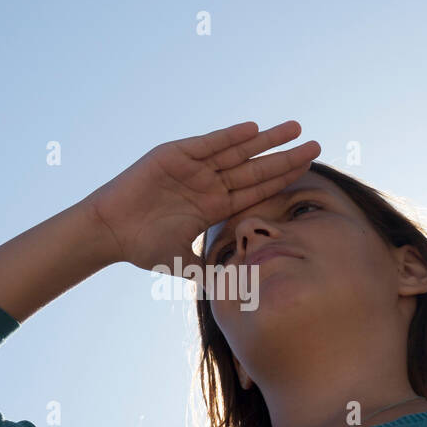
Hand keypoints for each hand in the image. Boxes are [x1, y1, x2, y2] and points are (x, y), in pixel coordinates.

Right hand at [86, 120, 320, 272]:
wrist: (109, 232)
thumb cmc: (143, 247)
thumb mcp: (184, 263)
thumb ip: (210, 275)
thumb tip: (234, 298)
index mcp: (214, 204)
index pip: (257, 190)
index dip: (283, 180)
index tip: (310, 172)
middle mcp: (209, 182)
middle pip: (256, 168)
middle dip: (286, 157)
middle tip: (317, 145)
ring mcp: (194, 167)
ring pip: (238, 151)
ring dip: (266, 140)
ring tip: (295, 127)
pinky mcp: (175, 155)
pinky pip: (208, 144)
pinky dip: (229, 137)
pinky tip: (253, 129)